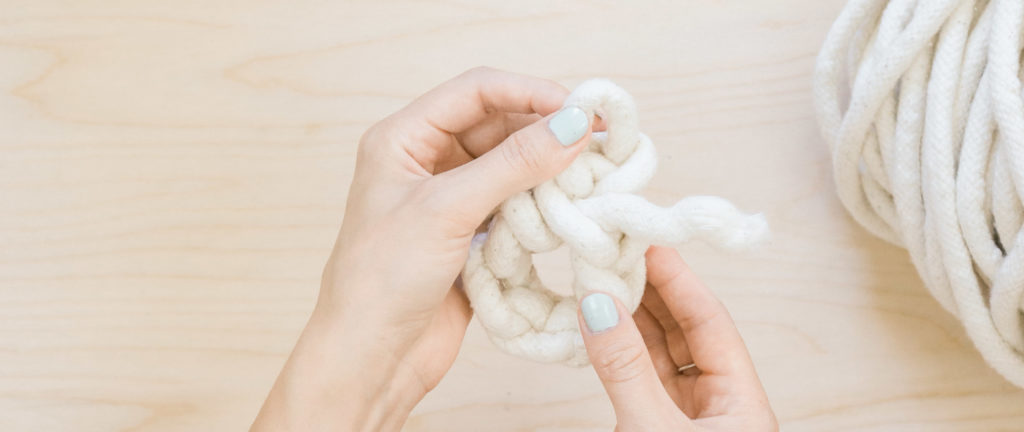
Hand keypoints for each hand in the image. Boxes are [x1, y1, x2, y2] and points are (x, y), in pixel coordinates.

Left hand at [252, 68, 592, 430]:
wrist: (370, 360)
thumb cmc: (381, 281)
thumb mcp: (446, 211)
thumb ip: (513, 164)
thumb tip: (573, 125)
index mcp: (402, 139)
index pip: (476, 91)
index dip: (530, 92)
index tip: (580, 110)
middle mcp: (425, 162)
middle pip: (498, 124)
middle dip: (546, 131)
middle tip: (599, 142)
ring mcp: (449, 199)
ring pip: (510, 165)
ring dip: (547, 169)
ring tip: (591, 174)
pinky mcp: (468, 235)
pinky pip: (513, 203)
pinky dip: (540, 203)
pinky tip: (567, 207)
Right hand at [578, 246, 776, 430]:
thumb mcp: (652, 428)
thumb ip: (626, 369)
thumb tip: (598, 305)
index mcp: (742, 404)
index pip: (711, 324)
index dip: (678, 280)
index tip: (647, 243)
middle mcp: (717, 408)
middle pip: (685, 334)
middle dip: (650, 293)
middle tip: (617, 255)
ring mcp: (683, 421)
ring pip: (657, 356)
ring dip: (629, 320)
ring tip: (601, 281)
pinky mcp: (653, 431)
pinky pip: (637, 381)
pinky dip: (617, 354)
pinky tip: (598, 326)